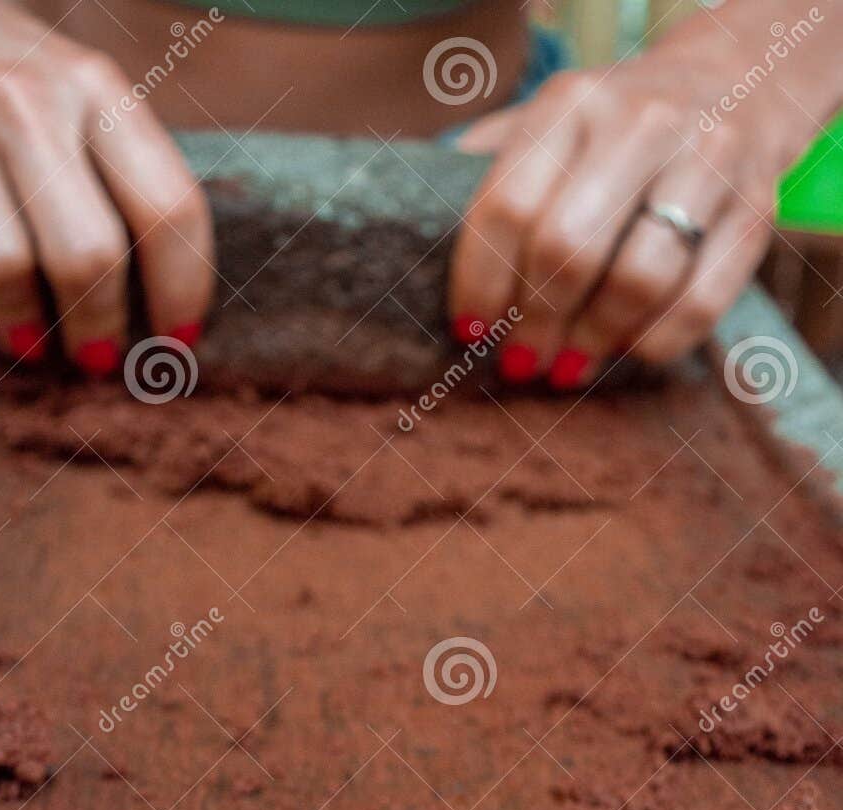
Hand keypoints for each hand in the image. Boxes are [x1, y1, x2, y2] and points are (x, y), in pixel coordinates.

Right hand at [0, 0, 213, 370]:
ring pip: (1, 268)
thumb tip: (164, 325)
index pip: (167, 208)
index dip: (181, 293)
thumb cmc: (14, 92)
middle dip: (97, 327)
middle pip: (86, 254)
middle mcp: (20, 99)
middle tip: (94, 358)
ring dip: (22, 327)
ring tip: (30, 342)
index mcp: (94, 89)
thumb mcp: (86, 107)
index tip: (175, 344)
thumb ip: (129, 191)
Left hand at [448, 15, 832, 388]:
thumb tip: (416, 240)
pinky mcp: (755, 208)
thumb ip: (489, 171)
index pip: (507, 208)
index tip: (469, 332)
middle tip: (522, 361)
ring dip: (593, 341)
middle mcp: (641, 122)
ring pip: (637, 280)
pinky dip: (655, 344)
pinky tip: (628, 351)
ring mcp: (705, 160)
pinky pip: (700, 302)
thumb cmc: (615, 129)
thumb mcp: (549, 124)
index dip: (479, 285)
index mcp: (571, 102)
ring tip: (570, 365)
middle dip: (534, 324)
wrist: (737, 82)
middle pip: (568, 250)